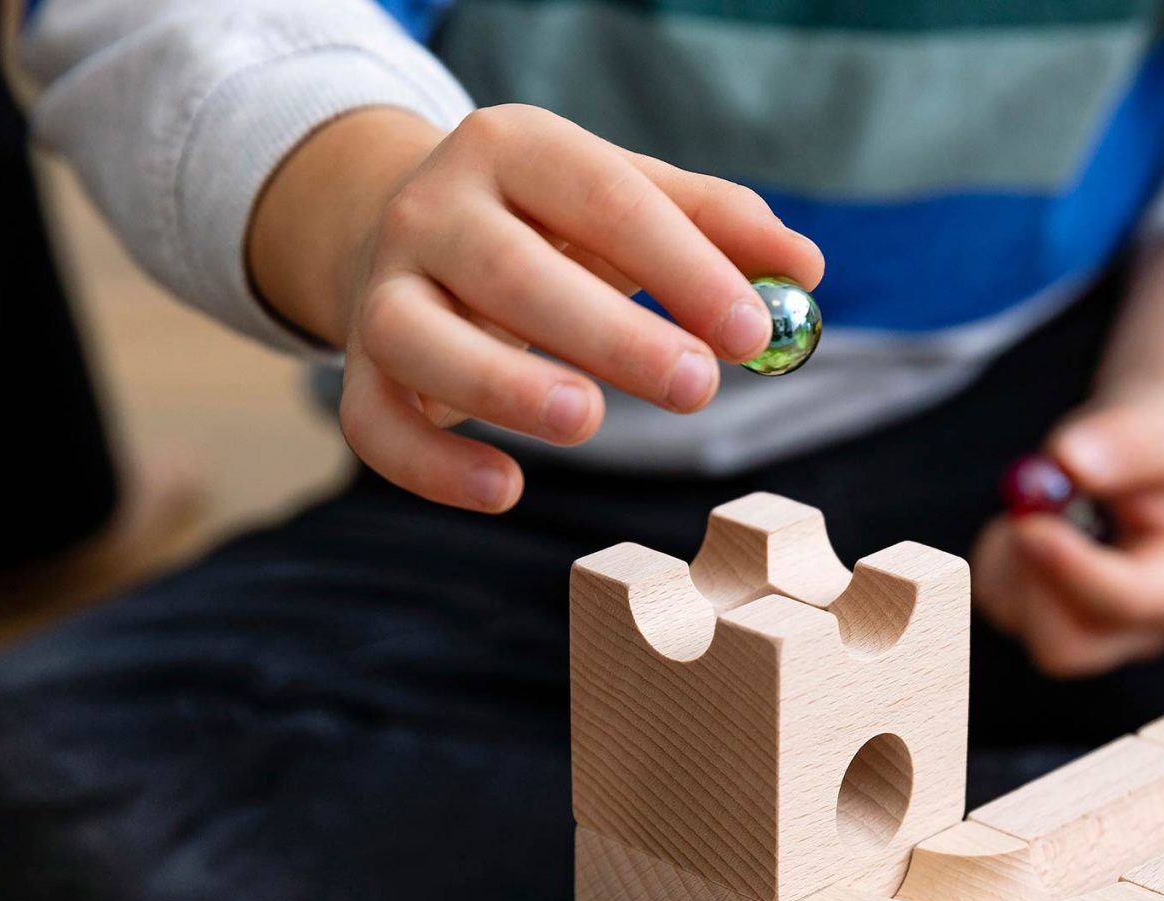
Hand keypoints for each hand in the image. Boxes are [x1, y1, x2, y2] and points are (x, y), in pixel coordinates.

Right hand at [249, 104, 822, 511]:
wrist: (410, 232)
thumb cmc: (549, 224)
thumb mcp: (628, 200)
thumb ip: (716, 225)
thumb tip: (805, 267)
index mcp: (512, 148)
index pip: (603, 197)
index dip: (680, 264)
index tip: (750, 329)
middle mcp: (433, 209)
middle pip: (513, 272)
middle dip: (611, 333)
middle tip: (697, 386)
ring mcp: (383, 290)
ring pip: (424, 340)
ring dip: (506, 386)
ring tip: (589, 421)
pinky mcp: (359, 367)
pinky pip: (376, 423)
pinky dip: (433, 466)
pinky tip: (505, 489)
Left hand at [973, 384, 1163, 676]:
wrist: (1159, 451)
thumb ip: (1128, 442)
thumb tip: (1068, 462)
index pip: (1126, 603)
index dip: (1071, 570)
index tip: (1030, 526)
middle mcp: (1141, 626)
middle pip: (1066, 648)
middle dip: (1031, 584)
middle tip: (1021, 517)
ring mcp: (1094, 631)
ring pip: (1022, 622)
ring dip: (1012, 559)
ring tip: (1044, 501)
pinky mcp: (1051, 620)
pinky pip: (999, 603)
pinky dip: (999, 560)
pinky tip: (1030, 522)